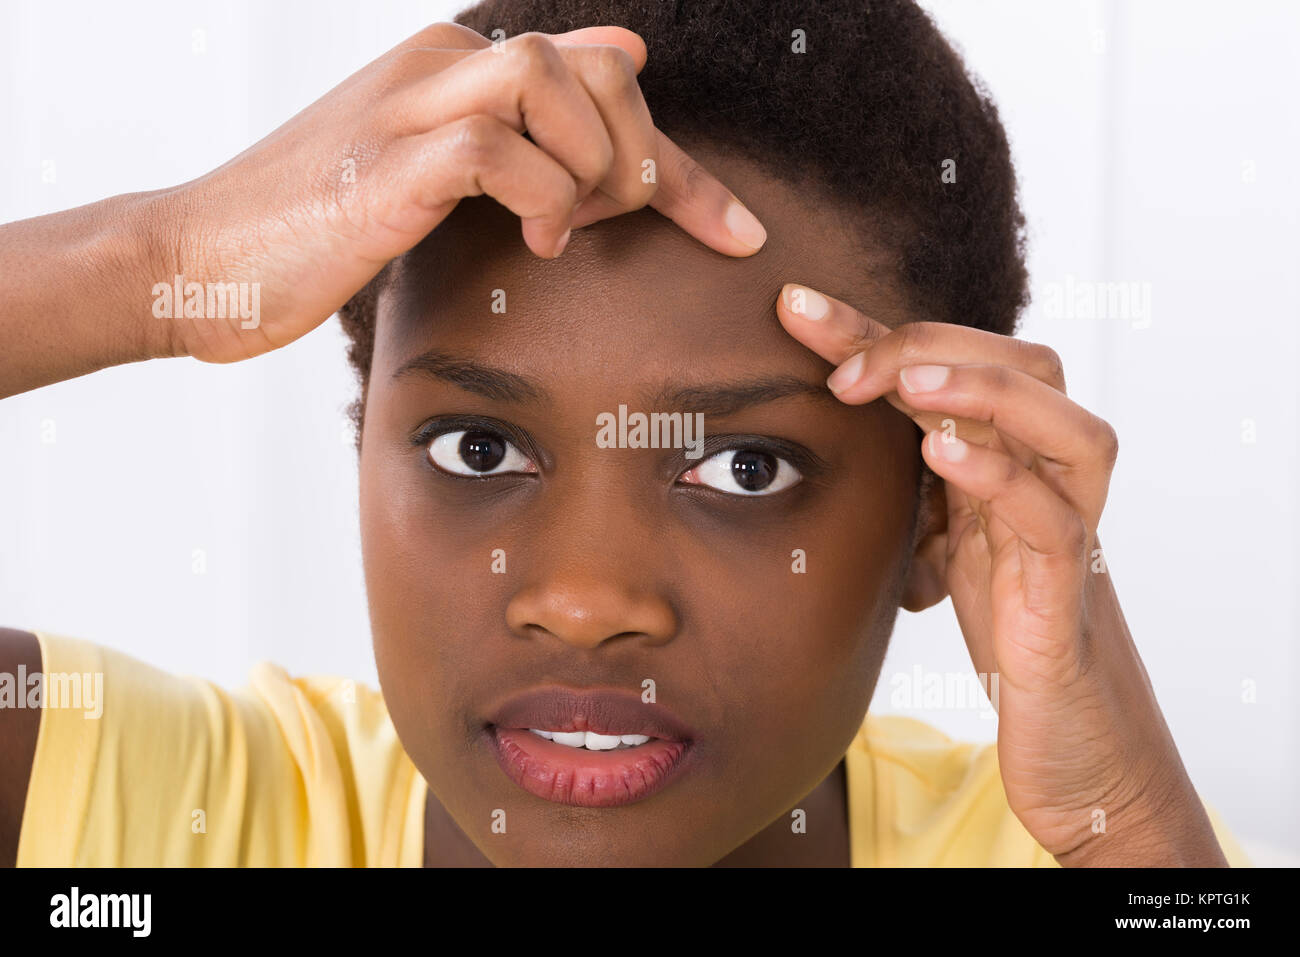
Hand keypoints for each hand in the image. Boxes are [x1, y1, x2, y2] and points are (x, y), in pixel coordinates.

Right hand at [149, 22, 765, 363]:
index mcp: (457, 65)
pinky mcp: (384, 162)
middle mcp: (437, 63)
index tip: (736, 232)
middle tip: (626, 224)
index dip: (685, 160)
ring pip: (555, 82)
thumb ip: (526, 125)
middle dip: (649, 156)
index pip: (604, 78)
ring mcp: (408, 105)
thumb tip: (624, 51)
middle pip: (597, 67)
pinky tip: (534, 244)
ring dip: (595, 167)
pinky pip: (500, 147)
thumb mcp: (436, 174)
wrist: (197, 261)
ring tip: (573, 230)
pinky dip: (542, 199)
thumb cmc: (317, 231)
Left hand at [777, 283, 1226, 865]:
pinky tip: (942, 452)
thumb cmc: (1008, 636)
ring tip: (904, 377)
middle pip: (1022, 368)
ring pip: (1064, 428)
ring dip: (982, 389)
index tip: (794, 307)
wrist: (1073, 745)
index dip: (874, 330)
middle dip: (926, 342)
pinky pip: (1053, 519)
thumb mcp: (946, 544)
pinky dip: (1001, 476)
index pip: (952, 369)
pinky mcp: (1068, 595)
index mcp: (1009, 461)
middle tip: (838, 353)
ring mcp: (1069, 535)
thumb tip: (818, 443)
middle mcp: (1049, 482)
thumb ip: (917, 486)